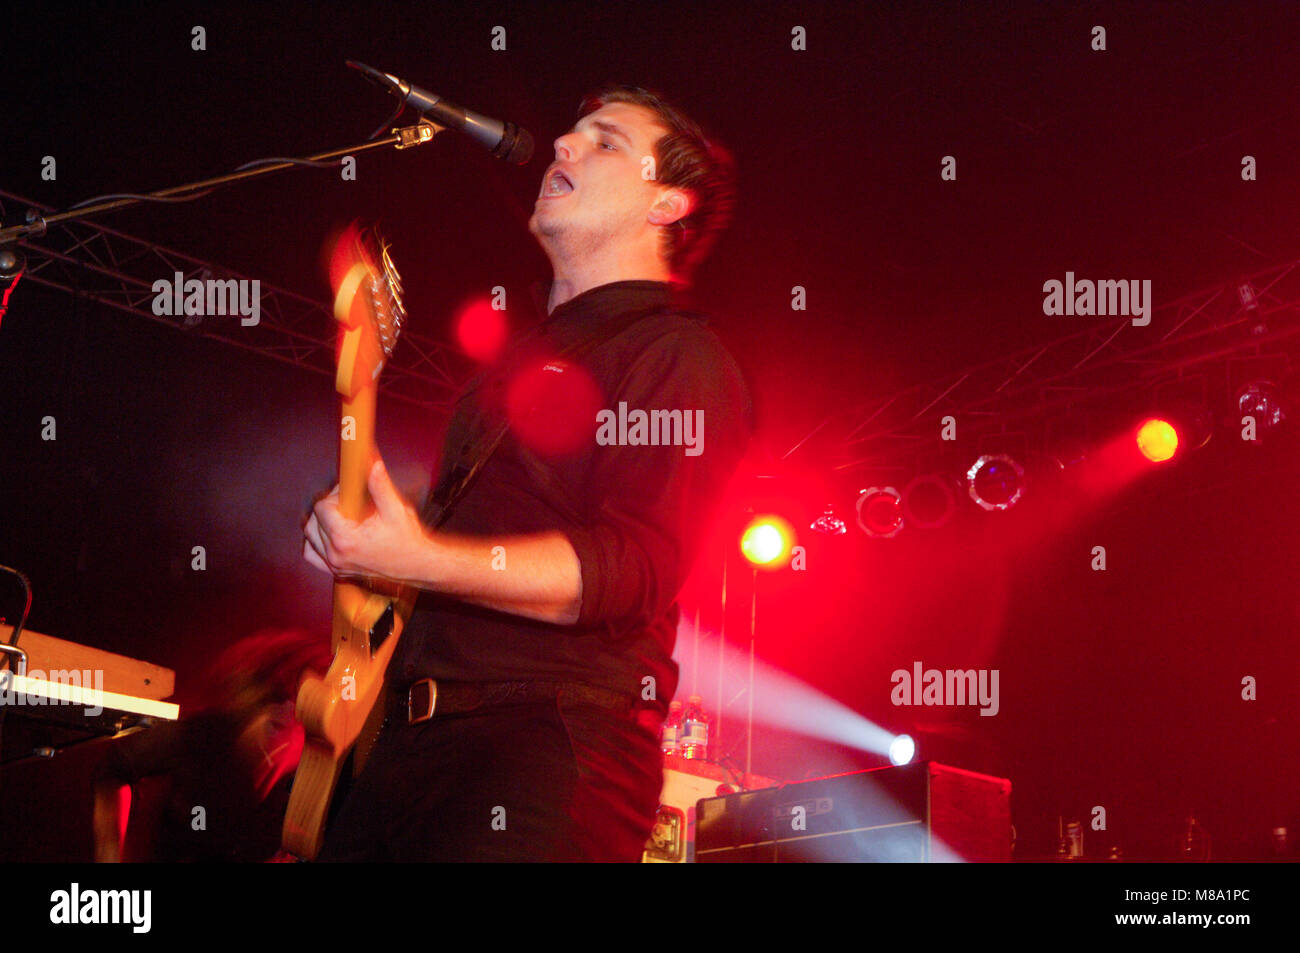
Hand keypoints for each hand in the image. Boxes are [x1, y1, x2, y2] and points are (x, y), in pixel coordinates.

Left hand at [302, 458, 429, 585]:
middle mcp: (337, 554)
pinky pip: (312, 555)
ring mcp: (336, 565)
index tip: (348, 492)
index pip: (322, 509)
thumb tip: (372, 465)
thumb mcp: (396, 510)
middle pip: (313, 521)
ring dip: (320, 522)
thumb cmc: (408, 541)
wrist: (416, 565)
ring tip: (340, 515)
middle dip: (328, 507)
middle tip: (347, 501)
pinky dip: (316, 542)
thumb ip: (380, 487)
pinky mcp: (338, 570)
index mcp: (346, 539)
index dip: (334, 496)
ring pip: (310, 537)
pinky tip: (329, 533)